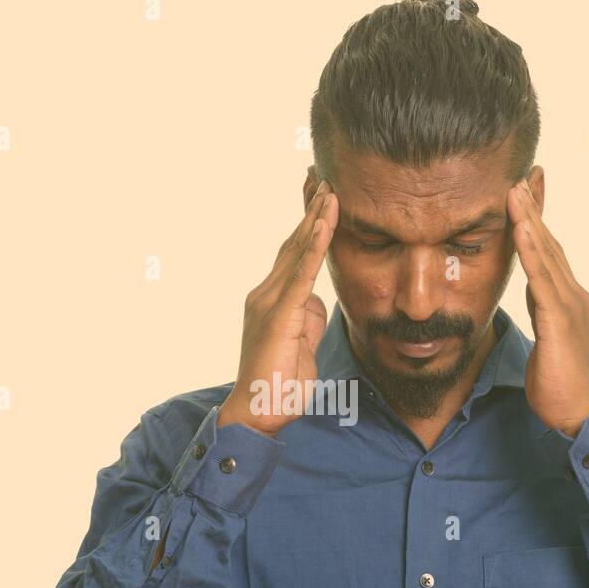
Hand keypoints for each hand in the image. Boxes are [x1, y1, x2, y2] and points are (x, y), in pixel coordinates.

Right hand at [218, 180, 337, 435]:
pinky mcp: (278, 315)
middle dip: (311, 208)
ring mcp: (269, 302)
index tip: (322, 194)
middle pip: (293, 242)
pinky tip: (326, 222)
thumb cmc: (279, 384)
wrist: (257, 412)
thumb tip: (318, 298)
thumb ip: (309, 316)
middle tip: (325, 175)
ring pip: (297, 250)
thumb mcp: (303, 342)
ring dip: (316, 217)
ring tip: (331, 188)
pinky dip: (315, 245)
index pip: (294, 252)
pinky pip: (301, 273)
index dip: (309, 222)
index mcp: (273, 300)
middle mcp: (265, 293)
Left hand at [507, 178, 588, 437]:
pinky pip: (544, 282)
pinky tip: (522, 230)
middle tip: (521, 174)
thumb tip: (532, 285)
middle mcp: (574, 295)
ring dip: (531, 220)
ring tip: (516, 190)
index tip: (525, 188)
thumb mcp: (545, 335)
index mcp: (567, 298)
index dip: (537, 219)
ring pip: (548, 255)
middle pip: (550, 244)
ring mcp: (571, 307)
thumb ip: (541, 307)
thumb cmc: (556, 382)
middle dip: (534, 209)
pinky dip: (532, 253)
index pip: (550, 250)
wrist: (575, 415)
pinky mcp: (562, 323)